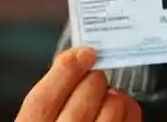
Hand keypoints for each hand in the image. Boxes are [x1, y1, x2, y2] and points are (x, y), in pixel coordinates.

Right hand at [17, 47, 141, 121]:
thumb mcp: (35, 119)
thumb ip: (46, 100)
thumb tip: (70, 62)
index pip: (44, 99)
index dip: (65, 70)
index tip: (83, 53)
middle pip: (84, 96)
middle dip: (94, 78)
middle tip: (94, 76)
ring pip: (113, 107)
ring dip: (114, 95)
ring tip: (108, 98)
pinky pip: (131, 121)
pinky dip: (130, 110)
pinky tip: (123, 110)